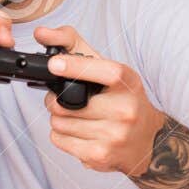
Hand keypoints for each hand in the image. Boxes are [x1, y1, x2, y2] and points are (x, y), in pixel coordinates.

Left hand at [38, 25, 166, 175]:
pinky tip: (78, 133)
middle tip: (63, 99)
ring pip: (59, 123)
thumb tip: (41, 32)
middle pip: (65, 104)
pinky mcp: (100, 156)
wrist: (147, 140)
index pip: (105, 72)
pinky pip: (60, 141)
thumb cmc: (122, 99)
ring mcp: (113, 135)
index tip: (54, 64)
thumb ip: (75, 46)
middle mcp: (124, 109)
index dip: (77, 67)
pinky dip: (61, 136)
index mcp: (128, 83)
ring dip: (59, 119)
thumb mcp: (108, 69)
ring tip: (76, 117)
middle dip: (54, 100)